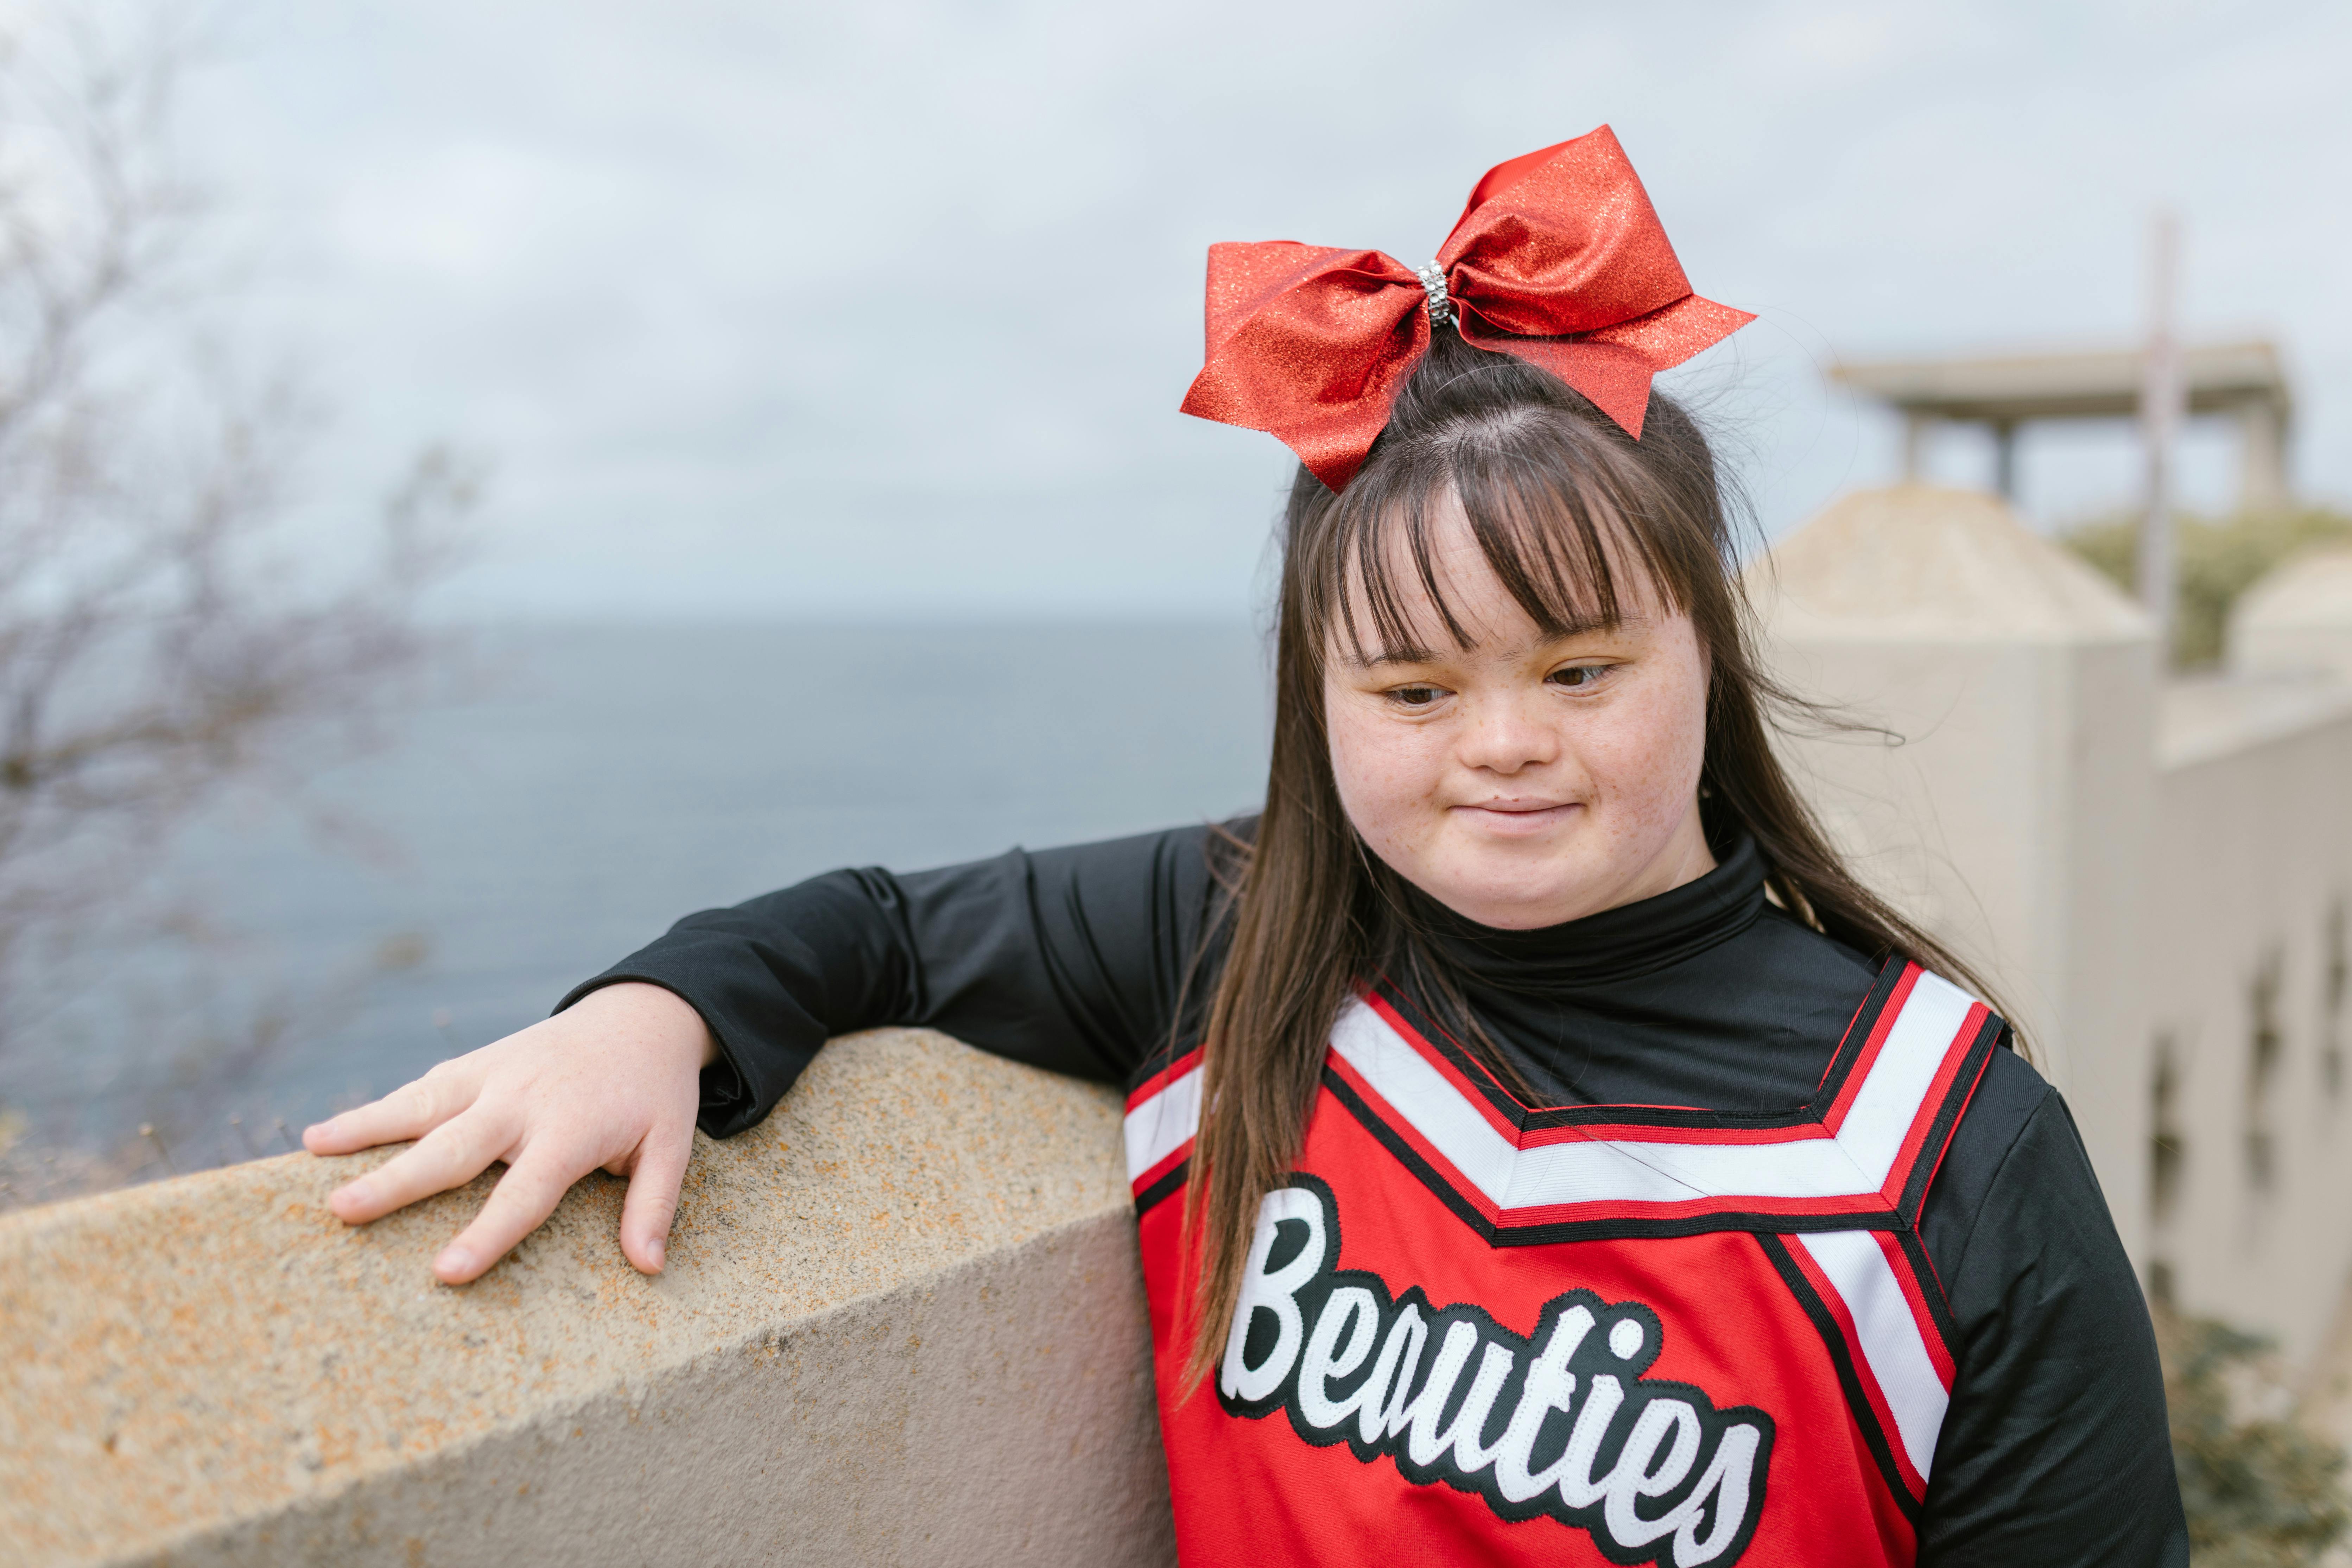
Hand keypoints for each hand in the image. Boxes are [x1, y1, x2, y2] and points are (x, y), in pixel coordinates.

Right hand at [302, 982, 716, 1283]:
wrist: (641, 1016)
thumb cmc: (653, 1092)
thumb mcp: (673, 1145)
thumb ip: (654, 1204)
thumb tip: (649, 1268)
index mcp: (572, 1130)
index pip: (524, 1194)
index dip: (486, 1236)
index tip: (445, 1274)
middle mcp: (524, 1101)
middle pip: (453, 1149)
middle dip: (397, 1182)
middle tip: (341, 1211)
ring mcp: (495, 1074)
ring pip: (423, 1105)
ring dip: (366, 1126)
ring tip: (311, 1148)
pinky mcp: (479, 1060)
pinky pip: (428, 1086)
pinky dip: (383, 1106)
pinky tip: (335, 1129)